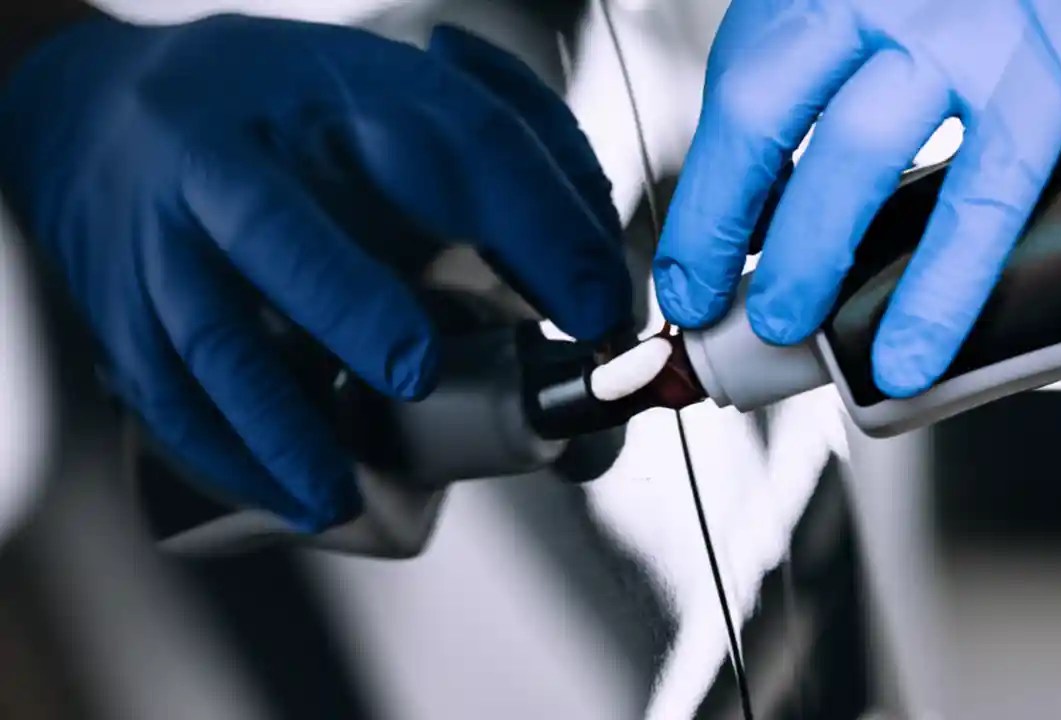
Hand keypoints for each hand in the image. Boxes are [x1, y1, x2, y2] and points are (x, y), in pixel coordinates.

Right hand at [0, 17, 631, 530]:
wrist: (97, 118)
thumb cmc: (287, 127)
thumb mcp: (396, 111)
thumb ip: (509, 186)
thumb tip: (602, 305)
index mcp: (337, 93)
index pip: (448, 139)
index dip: (529, 220)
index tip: (596, 307)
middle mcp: (236, 157)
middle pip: (277, 229)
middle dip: (348, 303)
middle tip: (416, 370)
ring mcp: (162, 235)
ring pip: (207, 333)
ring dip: (278, 420)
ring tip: (341, 492)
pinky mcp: (120, 305)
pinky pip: (166, 393)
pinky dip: (232, 456)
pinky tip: (299, 497)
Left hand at [655, 0, 1060, 396]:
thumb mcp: (860, 11)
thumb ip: (806, 95)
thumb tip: (759, 221)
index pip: (734, 95)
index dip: (702, 201)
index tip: (687, 279)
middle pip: (764, 113)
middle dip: (721, 227)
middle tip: (724, 309)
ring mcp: (958, 31)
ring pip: (858, 152)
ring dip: (811, 255)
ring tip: (789, 324)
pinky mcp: (1043, 78)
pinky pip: (981, 202)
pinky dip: (938, 292)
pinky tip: (909, 354)